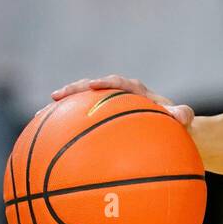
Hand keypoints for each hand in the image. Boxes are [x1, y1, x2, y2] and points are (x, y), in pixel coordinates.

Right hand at [51, 74, 194, 126]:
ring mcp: (107, 105)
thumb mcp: (182, 119)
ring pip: (81, 103)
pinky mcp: (100, 117)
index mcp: (137, 90)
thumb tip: (182, 116)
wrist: (170, 128)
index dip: (106, 83)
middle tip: (56, 96)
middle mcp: (119, 94)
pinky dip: (65, 127)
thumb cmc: (175, 123)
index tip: (94, 85)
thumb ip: (183, 114)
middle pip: (92, 87)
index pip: (119, 82)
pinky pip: (80, 120)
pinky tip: (47, 141)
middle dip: (74, 90)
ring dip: (62, 108)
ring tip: (39, 117)